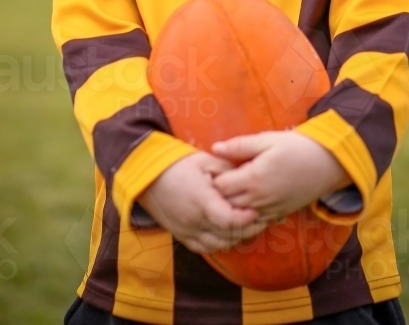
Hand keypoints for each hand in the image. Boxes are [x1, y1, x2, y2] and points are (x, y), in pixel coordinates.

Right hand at [137, 151, 269, 253]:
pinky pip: (206, 248)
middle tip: (262, 218)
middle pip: (229, 236)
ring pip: (220, 245)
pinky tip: (229, 233)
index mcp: (202, 201)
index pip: (231, 220)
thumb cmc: (176, 164)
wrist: (147, 177)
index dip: (248, 218)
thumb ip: (227, 169)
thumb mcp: (204, 160)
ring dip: (236, 237)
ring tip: (248, 225)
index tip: (258, 209)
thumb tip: (247, 175)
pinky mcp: (182, 236)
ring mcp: (187, 232)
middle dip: (249, 229)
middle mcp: (195, 221)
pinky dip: (221, 243)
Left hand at [211, 131, 347, 221]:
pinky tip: (246, 199)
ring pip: (238, 215)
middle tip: (217, 178)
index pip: (219, 186)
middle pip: (225, 204)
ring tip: (230, 188)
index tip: (214, 167)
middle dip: (218, 193)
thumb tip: (214, 148)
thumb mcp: (267, 139)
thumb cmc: (296, 147)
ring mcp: (268, 210)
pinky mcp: (277, 215)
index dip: (213, 177)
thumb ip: (239, 146)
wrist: (327, 164)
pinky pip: (253, 221)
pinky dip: (245, 214)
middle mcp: (259, 199)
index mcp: (254, 178)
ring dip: (230, 204)